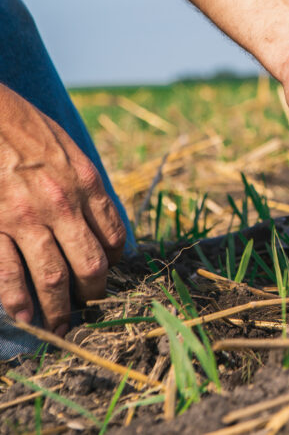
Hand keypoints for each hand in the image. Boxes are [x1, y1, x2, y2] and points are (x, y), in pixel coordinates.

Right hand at [0, 85, 125, 334]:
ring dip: (58, 308)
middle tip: (90, 307)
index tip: (110, 272)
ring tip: (59, 326)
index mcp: (85, 183)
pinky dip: (17, 300)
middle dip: (93, 292)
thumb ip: (82, 182)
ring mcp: (24, 219)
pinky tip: (24, 317)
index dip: (114, 260)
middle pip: (90, 263)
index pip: (113, 234)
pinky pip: (7, 273)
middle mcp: (61, 205)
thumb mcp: (65, 147)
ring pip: (52, 277)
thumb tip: (96, 213)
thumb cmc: (20, 125)